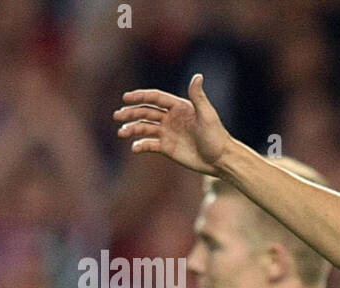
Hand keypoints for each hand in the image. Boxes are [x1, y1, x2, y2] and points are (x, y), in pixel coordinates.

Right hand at [113, 74, 231, 175]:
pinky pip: (149, 145)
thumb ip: (198, 96)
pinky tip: (135, 148)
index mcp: (178, 107)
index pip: (155, 98)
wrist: (221, 160)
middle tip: (117, 115)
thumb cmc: (217, 136)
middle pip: (146, 112)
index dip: (140, 96)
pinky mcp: (167, 148)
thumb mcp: (207, 115)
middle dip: (131, 113)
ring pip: (144, 128)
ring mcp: (168, 133)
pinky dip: (140, 145)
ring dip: (131, 129)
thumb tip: (198, 76)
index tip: (126, 97)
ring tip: (122, 133)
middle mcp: (171, 118)